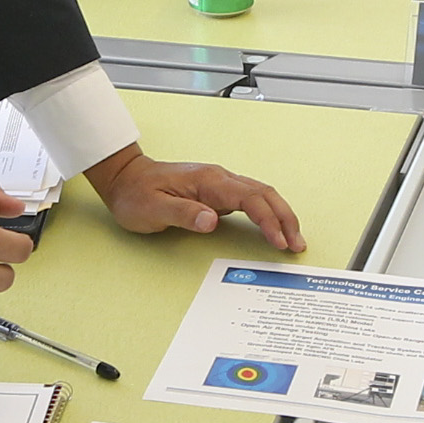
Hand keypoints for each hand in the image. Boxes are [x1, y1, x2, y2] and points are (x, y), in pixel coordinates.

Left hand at [82, 144, 304, 252]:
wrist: (125, 179)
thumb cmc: (136, 194)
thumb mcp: (153, 209)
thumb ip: (184, 214)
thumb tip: (211, 220)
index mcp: (208, 181)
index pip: (250, 199)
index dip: (268, 220)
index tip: (279, 241)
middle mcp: (219, 178)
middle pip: (264, 194)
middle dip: (285, 218)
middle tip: (297, 244)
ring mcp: (220, 184)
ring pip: (261, 195)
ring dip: (280, 215)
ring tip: (293, 239)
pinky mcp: (217, 192)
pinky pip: (251, 200)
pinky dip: (268, 213)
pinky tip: (273, 227)